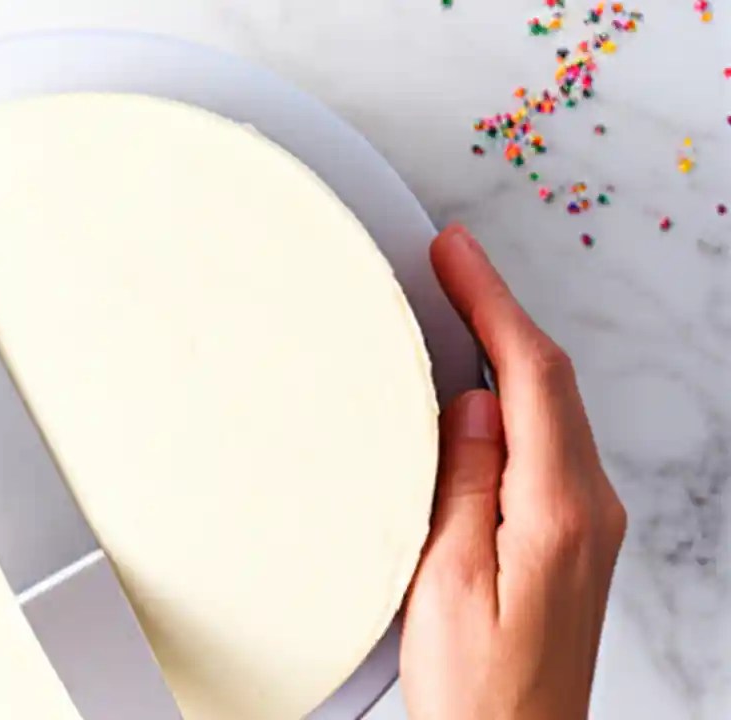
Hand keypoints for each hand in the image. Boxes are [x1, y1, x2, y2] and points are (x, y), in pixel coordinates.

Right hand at [401, 225, 626, 719]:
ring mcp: (589, 522)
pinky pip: (549, 441)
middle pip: (552, 381)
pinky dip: (516, 395)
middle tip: (450, 260)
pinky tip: (481, 385)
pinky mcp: (574, 536)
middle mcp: (589, 510)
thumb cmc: (476, 689)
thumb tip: (474, 408)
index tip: (455, 255)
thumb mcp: (444, 586)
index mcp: (557, 514)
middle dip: (500, 311)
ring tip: (457, 305)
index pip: (531, 379)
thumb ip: (466, 487)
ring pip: (553, 407)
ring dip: (507, 349)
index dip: (492, 304)